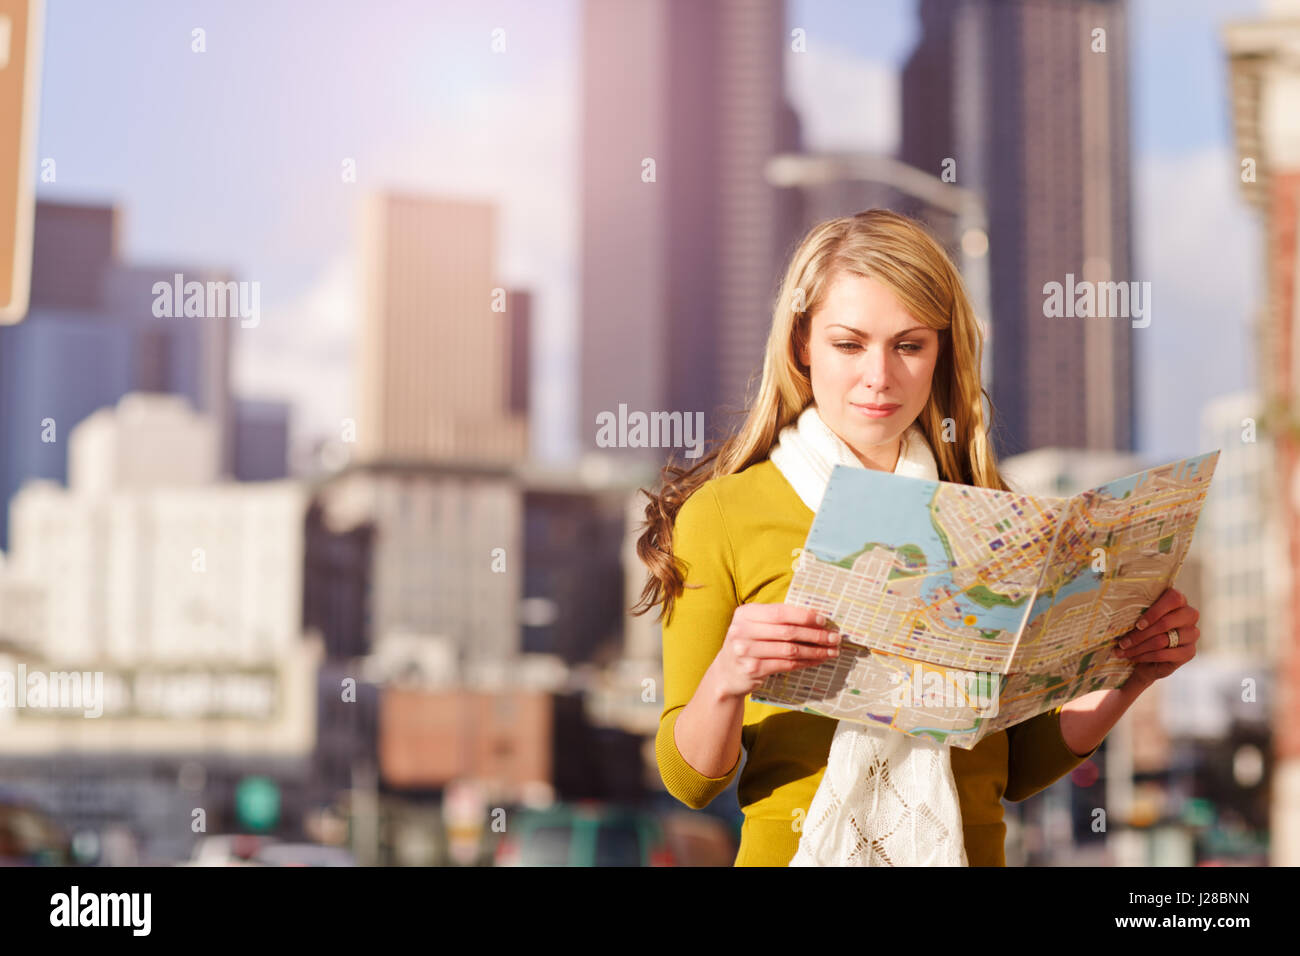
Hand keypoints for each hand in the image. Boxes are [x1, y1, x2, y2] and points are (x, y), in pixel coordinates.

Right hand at [708, 603, 841, 699]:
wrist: (726, 673)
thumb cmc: (748, 643)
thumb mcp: (754, 625)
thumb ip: (776, 619)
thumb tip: (815, 617)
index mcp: (745, 614)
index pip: (780, 612)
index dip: (804, 616)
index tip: (823, 620)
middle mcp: (742, 631)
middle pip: (787, 631)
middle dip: (815, 635)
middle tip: (834, 638)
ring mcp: (746, 652)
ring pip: (790, 650)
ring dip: (815, 650)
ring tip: (831, 651)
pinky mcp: (753, 669)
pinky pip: (786, 665)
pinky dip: (805, 662)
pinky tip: (817, 660)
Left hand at [1112, 586, 1198, 691]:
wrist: (1148, 656)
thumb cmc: (1141, 629)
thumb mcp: (1137, 617)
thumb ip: (1135, 610)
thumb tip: (1113, 608)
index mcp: (1178, 600)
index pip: (1174, 598)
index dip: (1155, 611)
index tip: (1137, 624)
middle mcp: (1189, 615)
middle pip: (1166, 622)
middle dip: (1140, 634)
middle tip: (1122, 642)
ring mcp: (1192, 634)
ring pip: (1163, 640)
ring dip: (1138, 647)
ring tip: (1122, 651)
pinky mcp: (1189, 652)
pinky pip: (1165, 654)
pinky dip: (1145, 656)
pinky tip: (1133, 657)